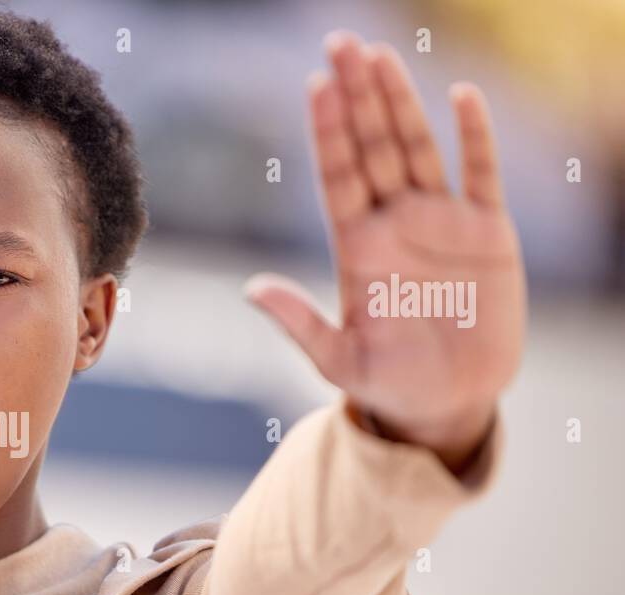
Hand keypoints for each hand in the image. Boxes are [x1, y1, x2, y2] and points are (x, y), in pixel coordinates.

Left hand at [245, 31, 525, 469]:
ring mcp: (441, 223)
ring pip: (420, 149)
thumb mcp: (338, 358)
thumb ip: (299, 321)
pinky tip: (463, 97)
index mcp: (357, 247)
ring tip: (382, 57)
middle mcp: (395, 224)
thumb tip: (250, 289)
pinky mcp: (488, 234)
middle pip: (374, 148)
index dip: (329, 133)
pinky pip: (481, 176)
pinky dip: (476, 139)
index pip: (338, 176)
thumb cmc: (387, 384)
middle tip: (342, 45)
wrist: (446, 404)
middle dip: (358, 98)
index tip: (315, 86)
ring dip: (403, 103)